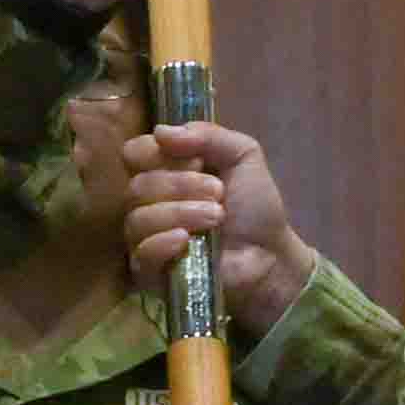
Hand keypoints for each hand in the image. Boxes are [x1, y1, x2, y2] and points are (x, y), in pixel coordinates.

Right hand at [119, 119, 308, 337]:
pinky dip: (162, 243)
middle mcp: (149, 203)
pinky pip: (140, 253)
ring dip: (181, 213)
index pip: (134, 153)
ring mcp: (147, 238)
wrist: (270, 255)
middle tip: (219, 193)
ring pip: (139, 218)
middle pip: (137, 186)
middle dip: (180, 185)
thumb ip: (209, 135)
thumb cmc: (254, 207)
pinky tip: (186, 241)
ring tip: (216, 218)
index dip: (157, 153)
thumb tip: (160, 132)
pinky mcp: (150, 273)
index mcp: (165, 171)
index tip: (194, 161)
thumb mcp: (243, 156)